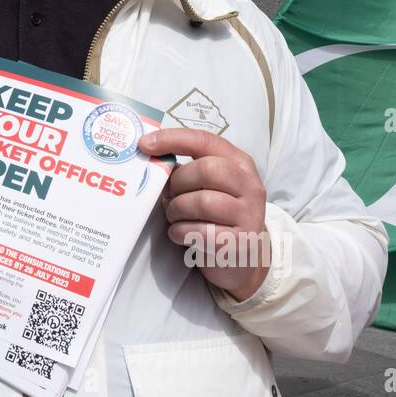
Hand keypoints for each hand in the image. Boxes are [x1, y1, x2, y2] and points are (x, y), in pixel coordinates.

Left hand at [140, 129, 270, 301]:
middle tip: (168, 196)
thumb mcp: (209, 186)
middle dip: (177, 183)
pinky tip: (180, 233)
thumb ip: (188, 169)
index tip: (144, 144)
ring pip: (203, 202)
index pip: (205, 141)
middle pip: (206, 170)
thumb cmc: (217, 215)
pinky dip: (180, 232)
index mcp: (240, 163)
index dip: (173, 139)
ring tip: (174, 216)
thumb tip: (151, 156)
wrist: (243, 257)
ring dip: (177, 210)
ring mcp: (249, 215)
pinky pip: (200, 232)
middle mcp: (250, 186)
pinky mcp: (240, 242)